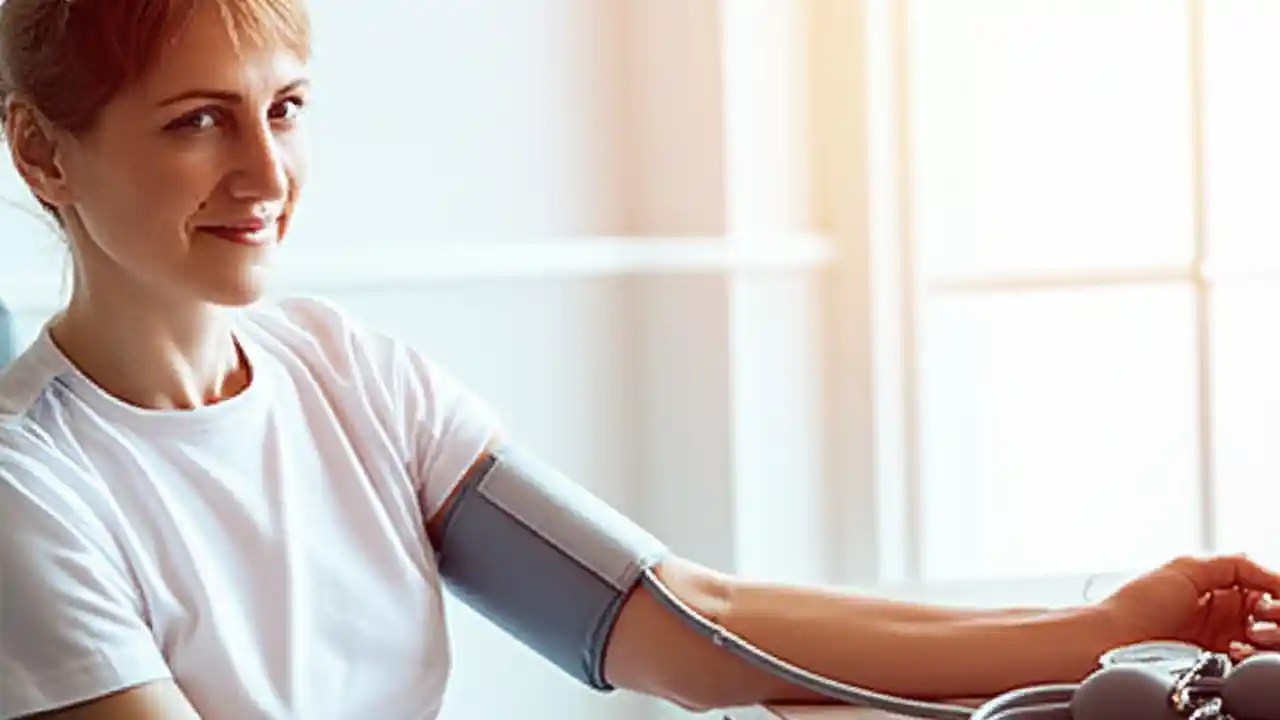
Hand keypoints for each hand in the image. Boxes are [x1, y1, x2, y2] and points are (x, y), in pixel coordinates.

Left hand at [1097, 554, 1279, 661]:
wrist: (1112, 639)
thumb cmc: (1137, 603)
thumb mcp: (1186, 569)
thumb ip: (1232, 564)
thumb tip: (1272, 575)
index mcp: (1218, 586)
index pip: (1267, 589)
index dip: (1275, 593)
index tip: (1269, 602)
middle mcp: (1224, 614)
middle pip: (1273, 615)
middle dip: (1276, 616)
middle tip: (1261, 619)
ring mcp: (1222, 639)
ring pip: (1268, 638)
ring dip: (1269, 636)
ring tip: (1250, 635)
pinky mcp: (1217, 664)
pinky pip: (1252, 660)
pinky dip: (1253, 655)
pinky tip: (1235, 649)